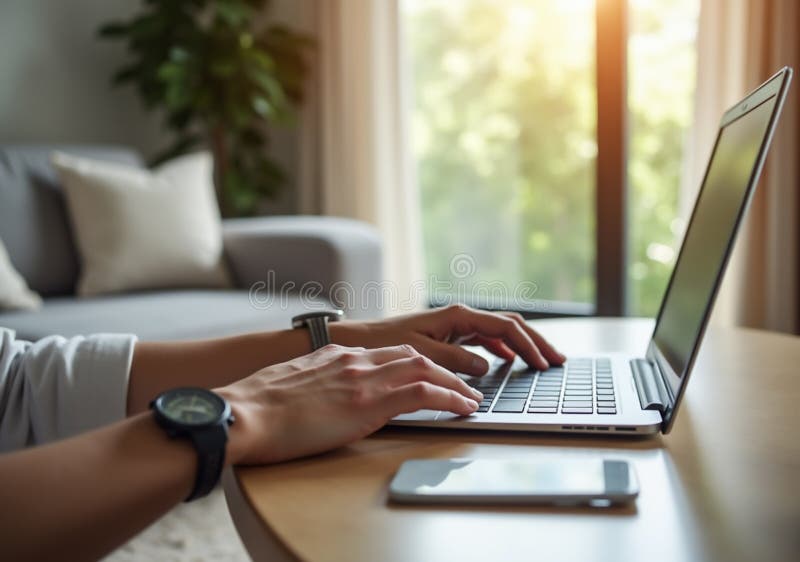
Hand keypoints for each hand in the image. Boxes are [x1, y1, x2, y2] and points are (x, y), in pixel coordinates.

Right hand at [217, 344, 482, 464]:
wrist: (241, 413)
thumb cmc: (254, 407)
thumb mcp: (288, 385)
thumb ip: (312, 383)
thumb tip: (318, 396)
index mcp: (334, 355)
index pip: (386, 353)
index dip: (412, 363)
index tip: (426, 374)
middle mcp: (352, 359)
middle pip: (411, 355)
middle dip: (441, 368)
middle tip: (461, 382)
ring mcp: (362, 377)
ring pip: (424, 368)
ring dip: (453, 382)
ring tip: (471, 397)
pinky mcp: (368, 400)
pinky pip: (423, 393)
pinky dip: (450, 397)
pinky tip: (464, 407)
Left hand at [331, 304, 565, 375]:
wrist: (358, 340)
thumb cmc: (385, 344)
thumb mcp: (421, 354)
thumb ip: (455, 360)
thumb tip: (486, 369)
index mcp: (457, 316)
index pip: (505, 327)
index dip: (529, 345)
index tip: (544, 364)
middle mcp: (460, 317)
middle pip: (510, 326)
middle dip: (536, 342)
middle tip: (558, 361)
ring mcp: (456, 326)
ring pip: (500, 332)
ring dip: (523, 346)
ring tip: (542, 362)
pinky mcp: (449, 336)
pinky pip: (485, 340)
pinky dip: (502, 350)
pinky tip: (510, 362)